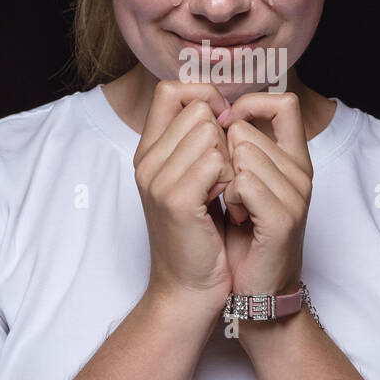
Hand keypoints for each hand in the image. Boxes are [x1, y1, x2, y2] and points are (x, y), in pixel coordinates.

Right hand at [134, 80, 235, 305]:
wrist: (189, 289)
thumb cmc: (199, 236)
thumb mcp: (191, 181)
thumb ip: (195, 143)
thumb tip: (219, 105)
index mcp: (148, 152)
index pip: (170, 91)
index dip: (204, 98)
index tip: (224, 126)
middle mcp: (146, 161)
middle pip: (198, 110)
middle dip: (224, 137)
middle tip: (225, 177)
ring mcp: (157, 179)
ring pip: (211, 133)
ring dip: (231, 161)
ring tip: (225, 193)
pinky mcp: (176, 199)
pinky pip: (218, 161)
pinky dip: (232, 180)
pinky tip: (228, 205)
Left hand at [216, 91, 313, 297]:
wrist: (252, 291)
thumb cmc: (240, 238)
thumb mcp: (242, 184)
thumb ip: (240, 148)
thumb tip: (218, 112)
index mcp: (294, 159)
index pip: (284, 103)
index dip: (248, 105)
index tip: (225, 129)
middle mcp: (302, 172)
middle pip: (247, 130)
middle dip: (221, 156)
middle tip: (227, 192)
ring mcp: (296, 194)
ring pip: (242, 154)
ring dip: (223, 181)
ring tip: (232, 208)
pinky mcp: (284, 218)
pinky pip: (243, 183)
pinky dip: (228, 199)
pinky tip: (233, 218)